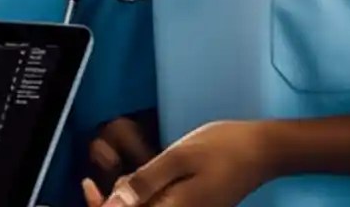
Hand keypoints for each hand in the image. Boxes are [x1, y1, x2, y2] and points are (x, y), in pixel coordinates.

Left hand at [87, 121, 274, 206]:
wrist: (262, 150)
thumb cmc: (222, 148)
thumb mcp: (178, 158)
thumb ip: (145, 182)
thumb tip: (113, 204)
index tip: (88, 186)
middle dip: (113, 203)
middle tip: (101, 180)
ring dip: (128, 199)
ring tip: (127, 176)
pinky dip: (143, 196)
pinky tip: (143, 179)